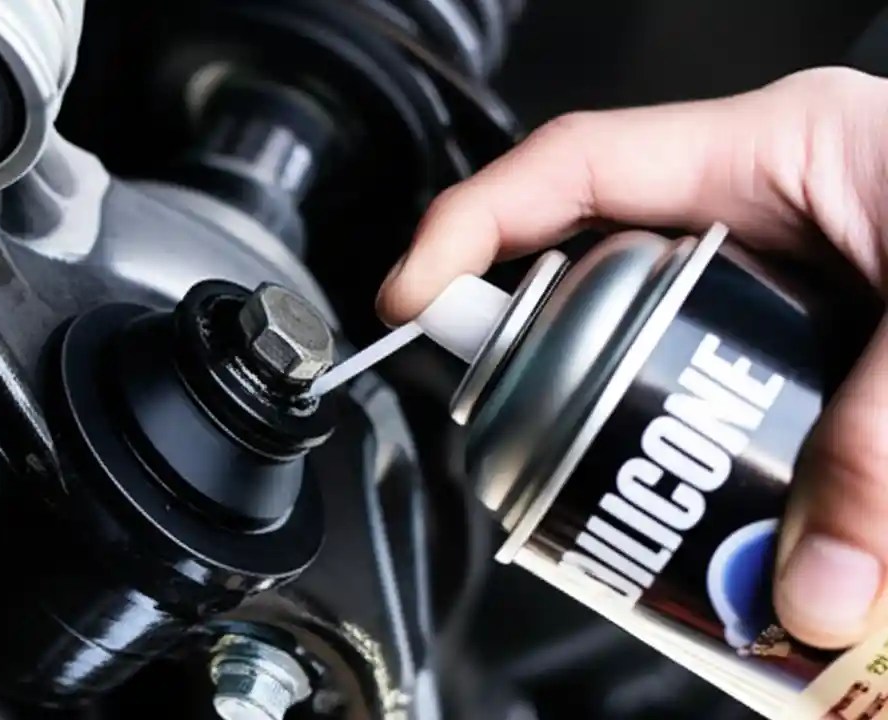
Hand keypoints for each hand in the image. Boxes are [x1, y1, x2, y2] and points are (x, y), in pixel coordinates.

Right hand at [377, 67, 887, 649]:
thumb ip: (886, 450)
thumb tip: (807, 593)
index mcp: (779, 153)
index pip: (578, 169)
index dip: (475, 227)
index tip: (416, 298)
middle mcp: (773, 216)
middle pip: (607, 285)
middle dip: (561, 375)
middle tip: (540, 456)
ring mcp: (798, 284)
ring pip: (673, 365)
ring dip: (656, 448)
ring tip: (655, 525)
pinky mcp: (829, 350)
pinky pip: (740, 404)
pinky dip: (737, 473)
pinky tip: (756, 533)